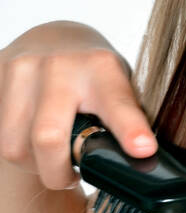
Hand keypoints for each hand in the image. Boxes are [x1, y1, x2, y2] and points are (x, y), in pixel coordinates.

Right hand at [0, 22, 155, 188]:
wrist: (54, 37)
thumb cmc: (93, 73)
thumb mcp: (119, 87)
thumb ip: (125, 120)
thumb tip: (139, 163)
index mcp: (101, 68)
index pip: (116, 104)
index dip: (130, 130)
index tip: (144, 150)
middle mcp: (59, 66)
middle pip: (48, 137)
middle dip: (58, 172)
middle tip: (72, 176)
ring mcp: (23, 69)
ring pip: (16, 146)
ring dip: (34, 163)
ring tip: (51, 155)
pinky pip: (0, 135)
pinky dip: (18, 148)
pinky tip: (31, 137)